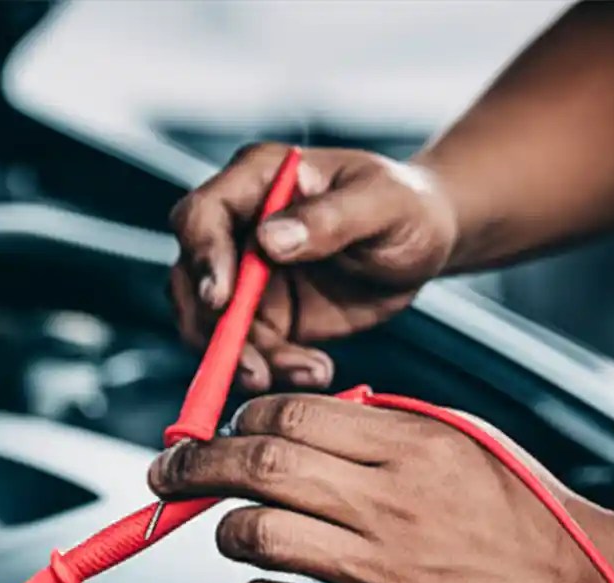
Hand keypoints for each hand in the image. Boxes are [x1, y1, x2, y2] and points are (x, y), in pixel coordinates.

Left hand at [147, 394, 613, 582]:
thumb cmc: (526, 516)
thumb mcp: (462, 443)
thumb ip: (381, 426)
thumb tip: (297, 422)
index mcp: (411, 449)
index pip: (293, 416)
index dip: (240, 418)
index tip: (223, 428)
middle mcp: (391, 505)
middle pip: (261, 467)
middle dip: (196, 463)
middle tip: (169, 470)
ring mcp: (383, 573)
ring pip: (258, 535)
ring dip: (224, 529)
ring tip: (225, 528)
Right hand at [168, 143, 458, 391]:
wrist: (423, 243)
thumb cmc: (407, 206)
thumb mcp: (384, 204)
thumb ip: (329, 218)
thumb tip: (269, 239)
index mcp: (256, 179)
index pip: (201, 216)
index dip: (202, 258)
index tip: (220, 299)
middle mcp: (237, 225)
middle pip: (190, 278)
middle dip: (214, 327)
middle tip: (253, 367)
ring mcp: (242, 273)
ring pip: (210, 323)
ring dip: (244, 357)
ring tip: (305, 371)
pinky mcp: (258, 314)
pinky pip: (245, 349)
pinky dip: (272, 368)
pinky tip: (315, 371)